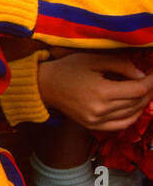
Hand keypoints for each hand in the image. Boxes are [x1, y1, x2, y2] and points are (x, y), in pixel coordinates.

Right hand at [38, 52, 152, 130]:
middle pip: (137, 102)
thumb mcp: (94, 60)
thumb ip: (121, 65)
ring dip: (142, 102)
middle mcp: (100, 110)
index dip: (152, 81)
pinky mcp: (93, 126)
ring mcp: (96, 121)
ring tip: (144, 90)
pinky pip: (121, 124)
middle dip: (149, 90)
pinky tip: (135, 106)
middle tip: (151, 79)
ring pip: (132, 114)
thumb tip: (141, 75)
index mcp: (101, 91)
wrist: (44, 86)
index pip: (138, 89)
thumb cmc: (67, 68)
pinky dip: (132, 116)